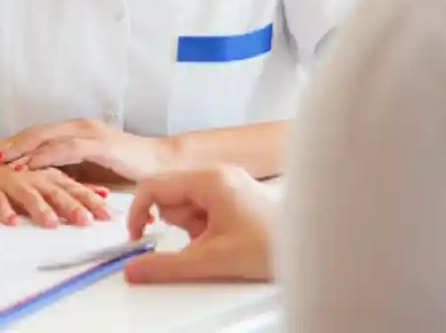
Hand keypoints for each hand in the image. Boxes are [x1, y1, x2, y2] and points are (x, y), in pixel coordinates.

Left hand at [0, 119, 178, 180]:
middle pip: (36, 132)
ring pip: (46, 138)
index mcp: (76, 131)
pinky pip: (66, 150)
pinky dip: (45, 156)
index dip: (14, 142)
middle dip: (10, 143)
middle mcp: (80, 127)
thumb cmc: (129, 167)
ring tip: (1, 160)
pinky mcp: (100, 145)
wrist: (162, 163)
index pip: (38, 134)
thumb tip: (46, 179)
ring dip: (22, 149)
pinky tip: (29, 165)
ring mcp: (89, 133)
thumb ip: (71, 168)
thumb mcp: (92, 168)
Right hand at [0, 158, 111, 227]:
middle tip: (85, 221)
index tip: (107, 216)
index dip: (91, 201)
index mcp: (49, 174)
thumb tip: (104, 195)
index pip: (74, 188)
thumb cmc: (17, 173)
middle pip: (55, 190)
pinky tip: (10, 220)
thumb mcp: (48, 177)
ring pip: (27, 193)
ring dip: (39, 206)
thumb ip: (73, 188)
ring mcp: (10, 180)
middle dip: (70, 205)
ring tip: (50, 222)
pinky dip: (3, 208)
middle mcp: (33, 176)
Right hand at [123, 166, 274, 283]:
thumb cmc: (271, 245)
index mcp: (209, 179)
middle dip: (179, 224)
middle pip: (169, 196)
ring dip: (192, 228)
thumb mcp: (212, 260)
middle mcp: (216, 175)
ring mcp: (225, 184)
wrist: (310, 248)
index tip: (136, 237)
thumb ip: (167, 266)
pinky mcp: (231, 196)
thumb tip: (135, 269)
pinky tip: (224, 239)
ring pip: (184, 205)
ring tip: (217, 241)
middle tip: (201, 241)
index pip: (154, 186)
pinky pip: (201, 210)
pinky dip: (204, 229)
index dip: (138, 211)